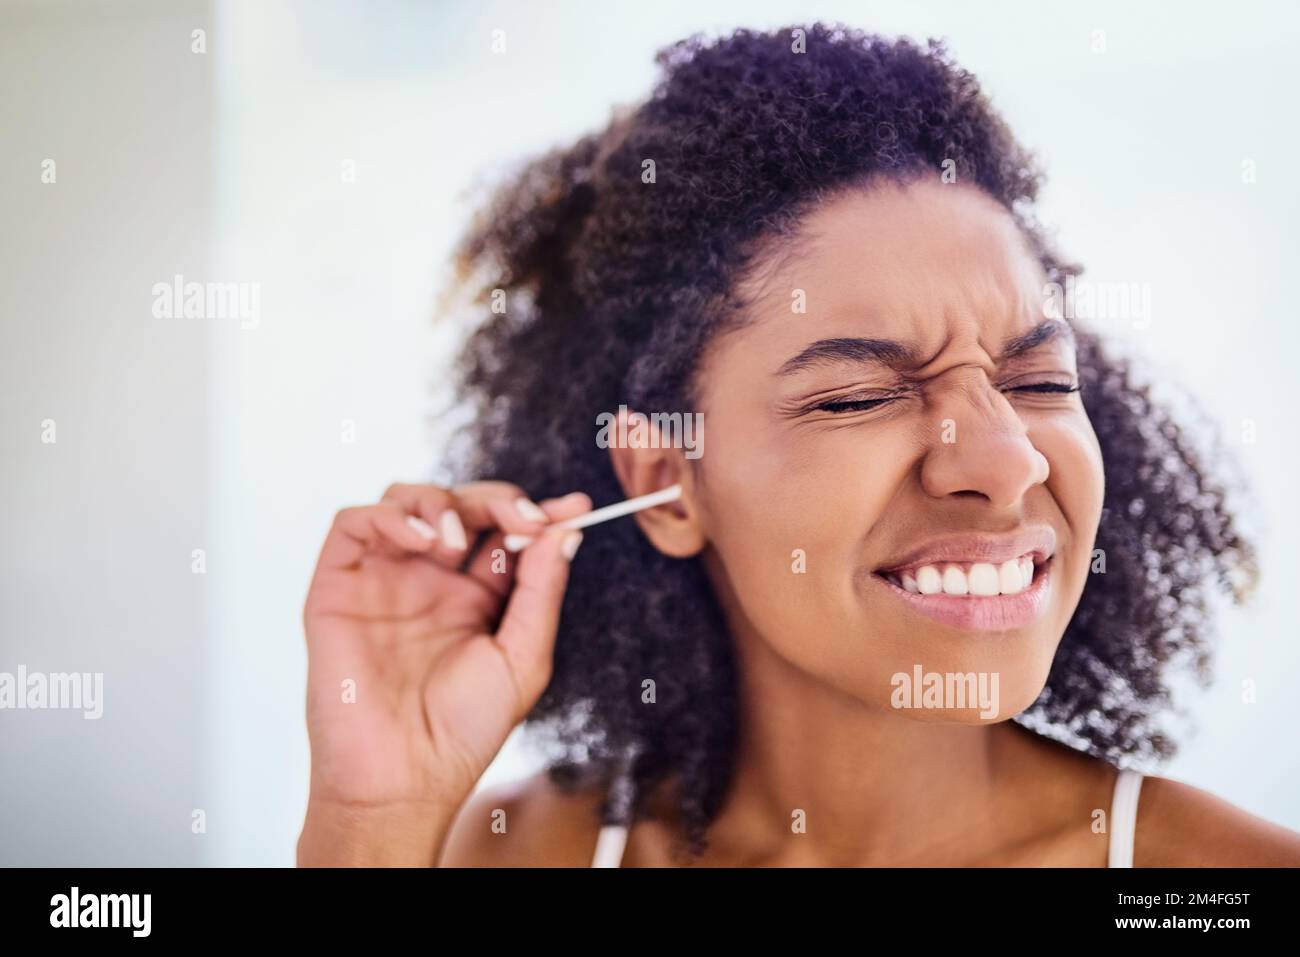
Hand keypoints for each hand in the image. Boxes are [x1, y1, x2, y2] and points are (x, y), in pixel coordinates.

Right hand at [300, 481, 589, 819]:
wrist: (402, 779)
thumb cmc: (462, 731)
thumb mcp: (523, 657)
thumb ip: (541, 590)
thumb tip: (565, 530)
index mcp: (475, 597)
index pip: (504, 533)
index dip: (537, 513)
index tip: (574, 506)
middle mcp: (429, 580)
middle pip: (461, 505)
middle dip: (497, 500)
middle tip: (524, 518)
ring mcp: (383, 579)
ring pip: (406, 499)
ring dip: (440, 501)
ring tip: (458, 540)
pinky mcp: (338, 585)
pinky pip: (354, 522)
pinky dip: (390, 515)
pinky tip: (422, 540)